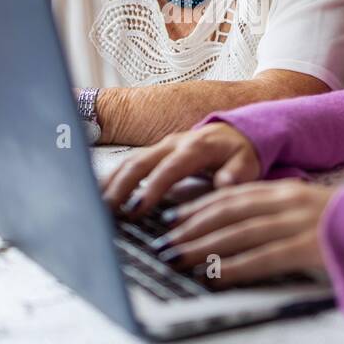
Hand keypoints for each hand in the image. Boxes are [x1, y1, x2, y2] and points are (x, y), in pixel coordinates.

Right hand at [102, 122, 260, 216]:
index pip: (169, 168)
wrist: (238, 132)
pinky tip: (98, 194)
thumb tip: (224, 184)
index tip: (137, 209)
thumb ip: (237, 174)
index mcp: (196, 147)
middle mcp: (173, 144)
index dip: (152, 188)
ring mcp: (160, 146)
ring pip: (129, 162)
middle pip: (140, 163)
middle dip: (121, 187)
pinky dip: (112, 178)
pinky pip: (128, 163)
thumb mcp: (248, 162)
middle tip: (106, 211)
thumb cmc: (242, 151)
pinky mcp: (154, 152)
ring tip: (95, 206)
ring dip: (111, 183)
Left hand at [154, 180, 336, 287]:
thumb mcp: (310, 214)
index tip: (172, 218)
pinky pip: (265, 258)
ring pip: (240, 233)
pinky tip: (213, 277)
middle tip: (162, 241)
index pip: (233, 196)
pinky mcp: (310, 247)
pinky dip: (235, 267)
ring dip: (203, 247)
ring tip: (175, 259)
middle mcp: (289, 202)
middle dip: (191, 227)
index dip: (199, 207)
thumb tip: (240, 234)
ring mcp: (300, 223)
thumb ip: (278, 218)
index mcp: (288, 191)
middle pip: (229, 211)